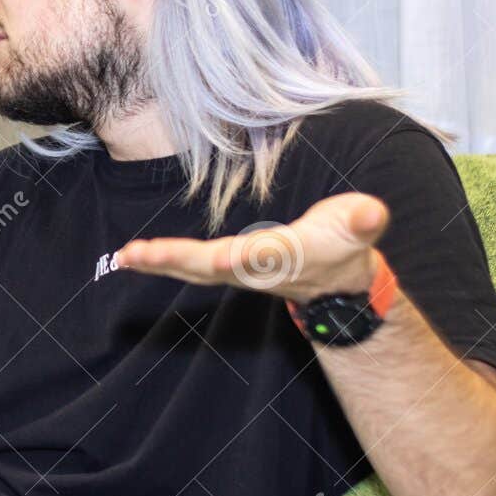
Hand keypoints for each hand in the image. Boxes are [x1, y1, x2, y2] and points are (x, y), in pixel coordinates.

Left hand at [114, 192, 390, 303]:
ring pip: (192, 270)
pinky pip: (186, 267)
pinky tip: (132, 256)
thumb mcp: (360, 228)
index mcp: (285, 254)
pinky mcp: (224, 268)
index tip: (220, 257)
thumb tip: (371, 212)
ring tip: (124, 256)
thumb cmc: (345, 245)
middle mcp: (254, 268)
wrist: (338, 283)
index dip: (241, 257)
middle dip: (174, 260)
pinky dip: (160, 262)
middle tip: (136, 254)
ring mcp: (236, 271)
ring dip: (158, 263)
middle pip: (210, 266)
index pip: (259, 256)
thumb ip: (363, 220)